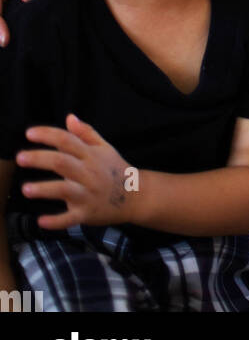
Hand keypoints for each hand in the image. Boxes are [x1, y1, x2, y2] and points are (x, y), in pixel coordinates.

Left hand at [16, 114, 136, 229]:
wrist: (136, 196)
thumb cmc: (116, 169)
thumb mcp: (105, 147)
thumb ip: (86, 133)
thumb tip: (69, 117)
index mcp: (91, 155)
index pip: (67, 141)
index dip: (48, 135)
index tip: (29, 133)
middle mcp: (89, 173)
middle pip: (62, 162)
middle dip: (40, 159)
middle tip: (20, 157)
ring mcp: (88, 194)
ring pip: (64, 190)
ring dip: (44, 189)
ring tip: (25, 189)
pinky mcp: (87, 214)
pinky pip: (70, 218)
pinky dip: (56, 221)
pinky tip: (41, 221)